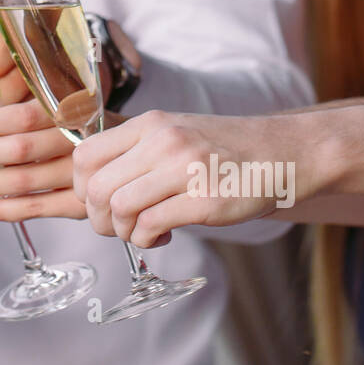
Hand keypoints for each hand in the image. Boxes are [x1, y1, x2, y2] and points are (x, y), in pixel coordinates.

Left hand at [0, 99, 83, 219]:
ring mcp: (80, 176)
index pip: (23, 117)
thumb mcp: (68, 107)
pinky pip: (35, 209)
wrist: (130, 157)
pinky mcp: (80, 205)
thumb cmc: (88, 129)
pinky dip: (2, 211)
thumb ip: (32, 109)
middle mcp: (78, 143)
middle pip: (21, 149)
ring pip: (24, 181)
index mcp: (72, 113)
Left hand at [73, 110, 291, 247]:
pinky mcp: (205, 200)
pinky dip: (147, 240)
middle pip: (95, 188)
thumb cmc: (223, 149)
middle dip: (98, 218)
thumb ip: (135, 151)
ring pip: (119, 208)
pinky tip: (163, 236)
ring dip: (124, 232)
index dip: (81, 187)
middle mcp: (162, 142)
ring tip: (143, 232)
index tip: (97, 201)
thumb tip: (92, 187)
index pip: (84, 155)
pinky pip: (151, 226)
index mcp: (149, 124)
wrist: (283, 151)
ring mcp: (185, 169)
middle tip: (117, 226)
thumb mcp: (173, 132)